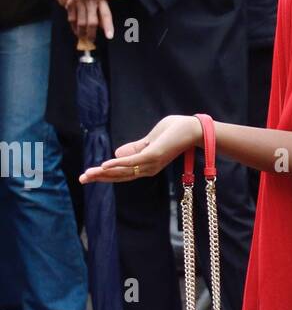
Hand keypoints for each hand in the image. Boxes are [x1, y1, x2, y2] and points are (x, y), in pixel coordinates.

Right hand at [66, 0, 114, 41]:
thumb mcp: (99, 2)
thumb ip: (102, 16)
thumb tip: (105, 31)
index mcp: (101, 1)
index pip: (106, 15)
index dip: (108, 26)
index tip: (109, 36)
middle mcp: (91, 0)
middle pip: (92, 22)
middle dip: (91, 34)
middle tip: (90, 40)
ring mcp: (80, 1)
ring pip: (81, 22)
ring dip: (81, 32)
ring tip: (82, 36)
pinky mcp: (70, 2)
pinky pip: (72, 18)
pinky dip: (73, 26)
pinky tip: (75, 30)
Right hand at [79, 114, 204, 184]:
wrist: (193, 129)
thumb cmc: (174, 133)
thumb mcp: (149, 141)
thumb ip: (135, 148)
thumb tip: (116, 154)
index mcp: (146, 166)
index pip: (122, 173)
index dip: (104, 175)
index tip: (88, 176)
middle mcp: (148, 169)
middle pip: (120, 176)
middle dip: (100, 178)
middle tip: (81, 180)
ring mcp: (151, 164)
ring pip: (123, 171)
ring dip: (104, 172)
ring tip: (88, 174)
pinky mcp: (153, 156)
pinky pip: (133, 162)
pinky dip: (118, 163)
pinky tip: (105, 164)